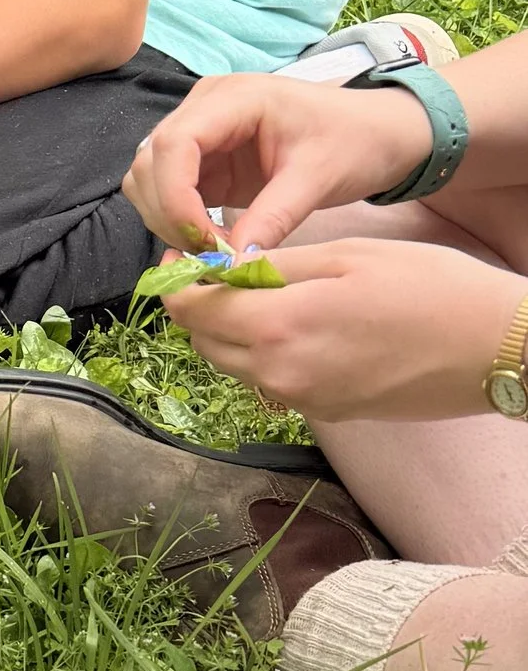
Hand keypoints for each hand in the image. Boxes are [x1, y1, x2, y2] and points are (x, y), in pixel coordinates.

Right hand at [123, 70, 444, 254]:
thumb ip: (273, 218)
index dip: (175, 198)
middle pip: (149, 162)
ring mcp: (199, 133)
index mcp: (234, 97)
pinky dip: (177, 222)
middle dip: (169, 215)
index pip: (173, 144)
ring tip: (214, 249)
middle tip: (211, 255)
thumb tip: (231, 267)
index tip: (203, 243)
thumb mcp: (319, 179)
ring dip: (167, 221)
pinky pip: (165, 193)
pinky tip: (212, 241)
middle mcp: (205, 108)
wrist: (375, 134)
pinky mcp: (202, 161)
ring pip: (147, 180)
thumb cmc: (355, 141)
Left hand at [160, 237, 527, 423]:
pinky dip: (270, 352)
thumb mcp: (346, 257)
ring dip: (236, 330)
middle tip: (225, 270)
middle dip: (203, 306)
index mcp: (278, 329)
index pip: (190, 311)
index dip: (176, 283)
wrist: (493, 348)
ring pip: (236, 363)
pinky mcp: (324, 413)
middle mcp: (278, 375)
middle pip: (205, 341)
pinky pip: (273, 380)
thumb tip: (216, 268)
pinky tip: (305, 323)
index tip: (180, 259)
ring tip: (270, 292)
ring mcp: (301, 400)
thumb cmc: (430, 289)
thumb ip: (272, 267)